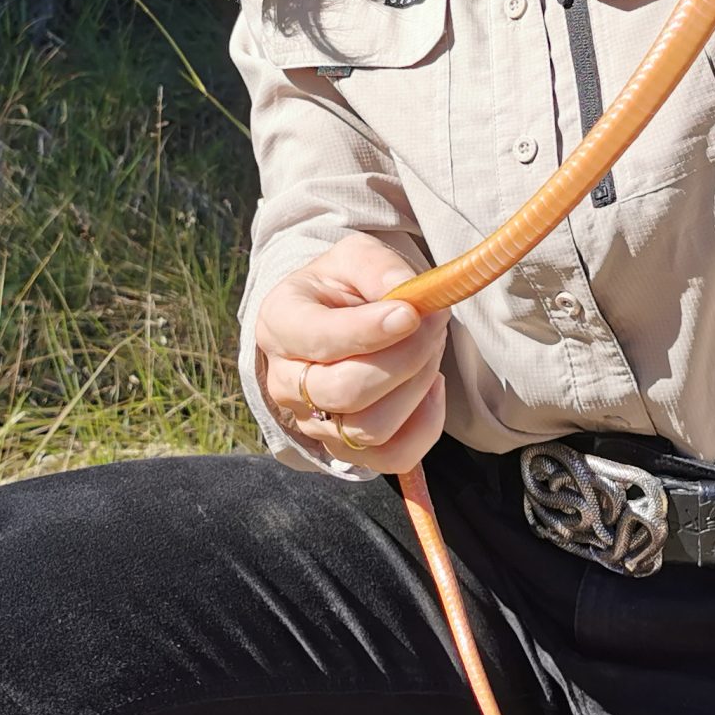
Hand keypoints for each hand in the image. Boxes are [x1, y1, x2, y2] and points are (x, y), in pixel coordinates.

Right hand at [252, 234, 449, 473]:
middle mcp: (285, 382)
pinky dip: (426, 424)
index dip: (368, 331)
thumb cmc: (343, 287)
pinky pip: (393, 457)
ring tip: (431, 348)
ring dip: (417, 387)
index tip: (412, 313)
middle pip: (345, 392)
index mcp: (280, 323)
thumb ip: (380, 269)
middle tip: (434, 323)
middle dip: (404, 358)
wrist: (335, 320)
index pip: (318, 339)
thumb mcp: (355, 257)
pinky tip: (431, 385)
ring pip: (370, 429)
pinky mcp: (346, 451)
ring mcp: (313, 424)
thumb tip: (410, 300)